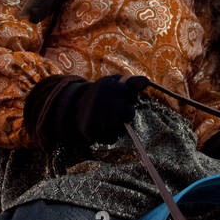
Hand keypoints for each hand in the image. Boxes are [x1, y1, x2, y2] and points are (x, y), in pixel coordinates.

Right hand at [29, 74, 148, 146]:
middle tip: (114, 111)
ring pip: (121, 128)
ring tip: (106, 119)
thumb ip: (132, 81)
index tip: (120, 97)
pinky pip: (111, 138)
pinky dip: (109, 135)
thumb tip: (146, 82)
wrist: (73, 109)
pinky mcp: (91, 130)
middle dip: (125, 114)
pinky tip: (102, 128)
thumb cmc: (100, 94)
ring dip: (118, 126)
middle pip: (129, 114)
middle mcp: (101, 98)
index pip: (131, 95)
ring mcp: (95, 115)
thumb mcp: (114, 82)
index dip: (128, 98)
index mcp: (108, 84)